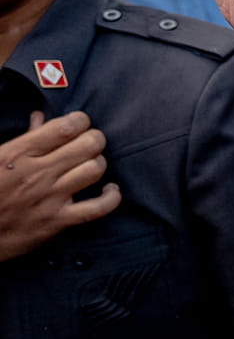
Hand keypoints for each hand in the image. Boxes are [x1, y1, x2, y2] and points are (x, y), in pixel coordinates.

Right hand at [0, 112, 120, 261]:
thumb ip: (23, 138)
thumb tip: (40, 117)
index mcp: (18, 154)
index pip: (66, 127)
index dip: (81, 121)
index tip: (80, 124)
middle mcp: (37, 174)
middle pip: (88, 146)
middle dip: (94, 139)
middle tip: (90, 143)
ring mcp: (49, 198)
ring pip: (95, 170)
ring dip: (100, 163)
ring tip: (92, 164)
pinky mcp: (57, 221)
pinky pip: (98, 207)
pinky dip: (111, 197)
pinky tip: (110, 190)